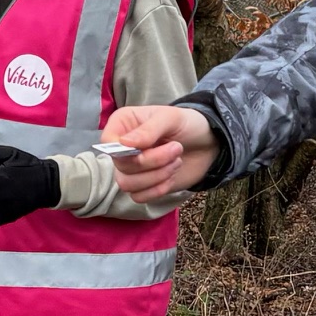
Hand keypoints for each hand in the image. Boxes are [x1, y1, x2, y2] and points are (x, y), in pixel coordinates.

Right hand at [100, 104, 218, 198]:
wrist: (207, 143)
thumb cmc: (187, 124)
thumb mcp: (171, 118)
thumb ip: (148, 130)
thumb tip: (124, 144)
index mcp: (123, 124)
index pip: (107, 142)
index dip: (123, 150)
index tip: (147, 146)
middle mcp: (122, 148)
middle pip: (121, 166)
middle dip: (152, 161)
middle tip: (177, 148)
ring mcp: (131, 169)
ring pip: (127, 184)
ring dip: (156, 176)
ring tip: (176, 161)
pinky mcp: (143, 186)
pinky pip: (139, 197)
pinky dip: (158, 188)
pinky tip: (172, 175)